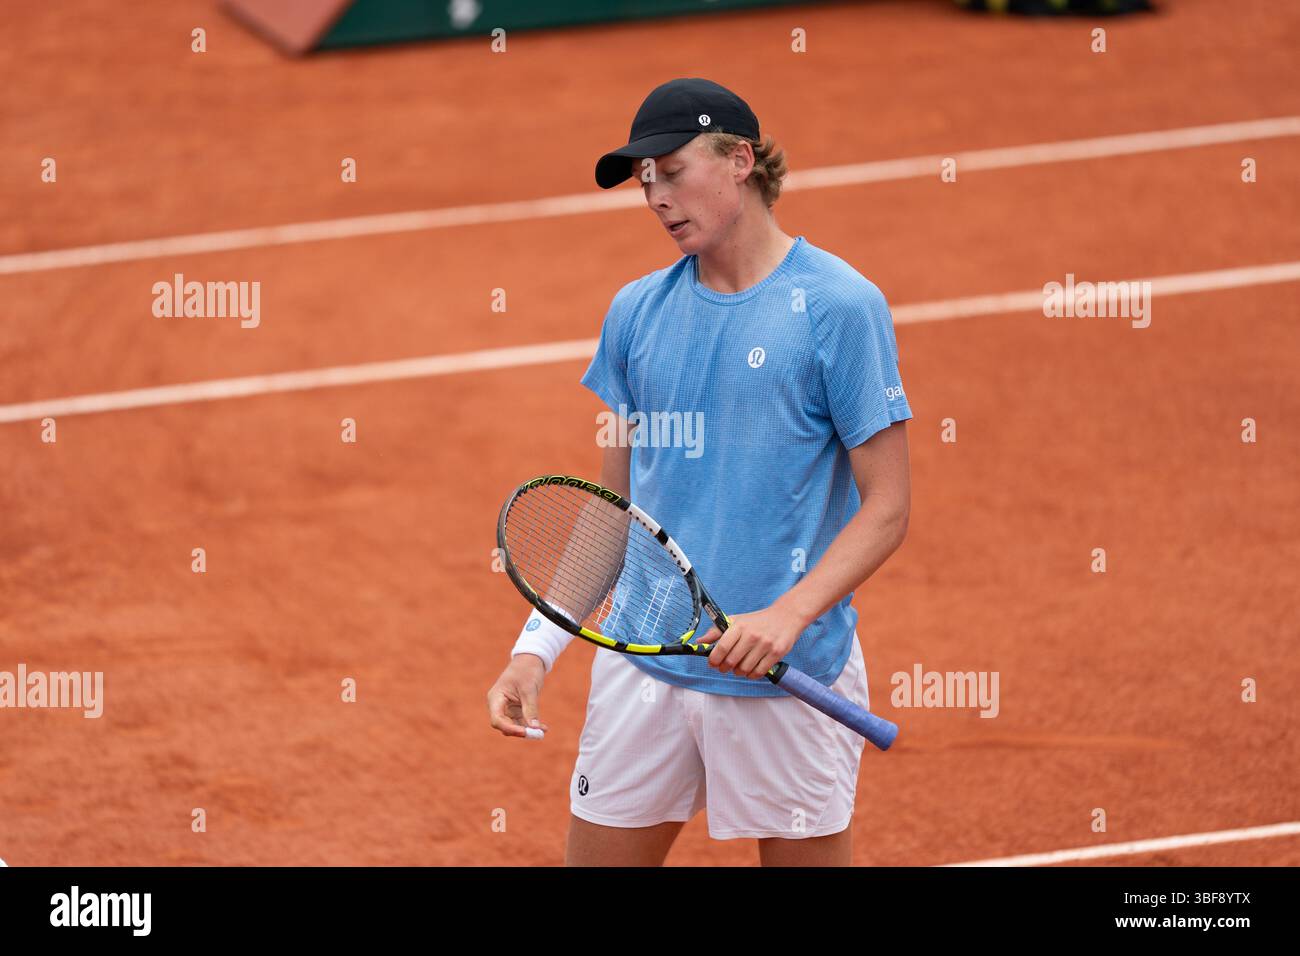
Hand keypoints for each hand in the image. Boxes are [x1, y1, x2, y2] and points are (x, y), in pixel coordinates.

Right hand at [486, 654, 549, 738]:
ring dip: (527, 730)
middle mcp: (499, 705)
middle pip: (504, 725)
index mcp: (495, 698)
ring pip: (514, 725)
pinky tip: (544, 727)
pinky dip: (531, 725)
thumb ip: (530, 709)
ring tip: (542, 730)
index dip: (509, 728)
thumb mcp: (529, 689)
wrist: (531, 660)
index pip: (497, 719)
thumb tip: (534, 728)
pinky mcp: (516, 709)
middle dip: (519, 731)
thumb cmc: (526, 670)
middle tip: (536, 734)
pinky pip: (522, 721)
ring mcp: (507, 708)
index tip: (524, 732)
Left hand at [693, 603, 807, 678]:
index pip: (721, 648)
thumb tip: (700, 642)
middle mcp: (752, 635)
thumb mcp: (736, 621)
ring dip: (738, 672)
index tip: (712, 663)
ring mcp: (765, 645)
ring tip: (739, 667)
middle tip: (725, 667)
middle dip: (724, 668)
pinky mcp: (776, 653)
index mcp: (739, 626)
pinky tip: (750, 669)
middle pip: (731, 662)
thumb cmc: (758, 621)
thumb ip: (716, 631)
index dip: (714, 660)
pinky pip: (758, 672)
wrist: (786, 616)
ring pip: (744, 669)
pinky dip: (751, 675)